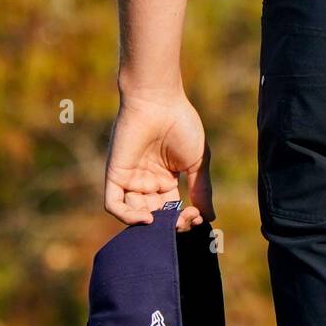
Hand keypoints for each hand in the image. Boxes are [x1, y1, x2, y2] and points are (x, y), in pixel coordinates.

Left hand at [104, 90, 213, 230]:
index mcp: (165, 178)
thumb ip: (202, 189)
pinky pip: (114, 204)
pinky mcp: (115, 175)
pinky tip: (148, 218)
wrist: (160, 102)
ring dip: (151, 223)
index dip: (183, 218)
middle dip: (169, 223)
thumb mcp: (197, 161)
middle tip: (183, 221)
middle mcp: (146, 181)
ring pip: (135, 213)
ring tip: (167, 220)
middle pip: (155, 214)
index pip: (172, 209)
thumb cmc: (182, 125)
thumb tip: (210, 218)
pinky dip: (128, 216)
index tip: (197, 216)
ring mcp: (130, 179)